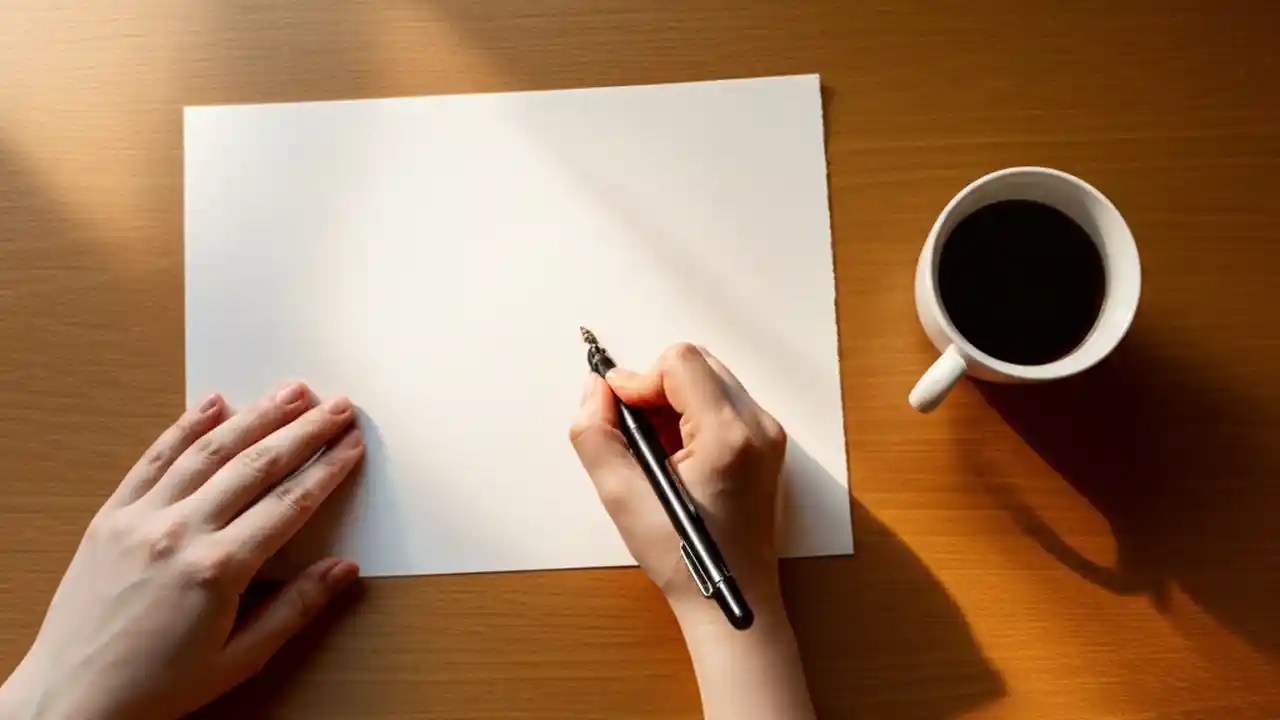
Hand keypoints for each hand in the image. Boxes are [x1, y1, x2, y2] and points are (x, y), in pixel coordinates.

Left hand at [0, 383, 364, 719]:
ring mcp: (141, 519)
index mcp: (218, 570)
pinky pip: (153, 459)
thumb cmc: (156, 688)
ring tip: (291, 392)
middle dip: (304, 430)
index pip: (290, 503)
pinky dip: (184, 426)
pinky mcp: (110, 516)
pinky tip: (214, 403)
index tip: (351, 444)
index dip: (328, 468)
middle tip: (337, 406)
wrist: (71, 700)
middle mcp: (180, 533)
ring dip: (256, 416)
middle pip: (256, 465)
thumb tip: (344, 570)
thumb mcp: (239, 659)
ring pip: (209, 451)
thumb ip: (295, 609)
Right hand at [570, 342, 786, 609]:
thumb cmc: (682, 557)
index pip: (680, 362)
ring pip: (709, 379)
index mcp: (729, 435)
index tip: (617, 412)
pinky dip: (691, 414)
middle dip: (655, 387)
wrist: (729, 597)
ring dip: (672, 400)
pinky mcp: (766, 444)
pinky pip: (722, 402)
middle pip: (697, 363)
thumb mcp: (621, 496)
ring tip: (654, 448)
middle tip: (634, 430)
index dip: (638, 380)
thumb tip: (596, 388)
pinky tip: (675, 454)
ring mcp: (767, 434)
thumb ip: (596, 434)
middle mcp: (758, 425)